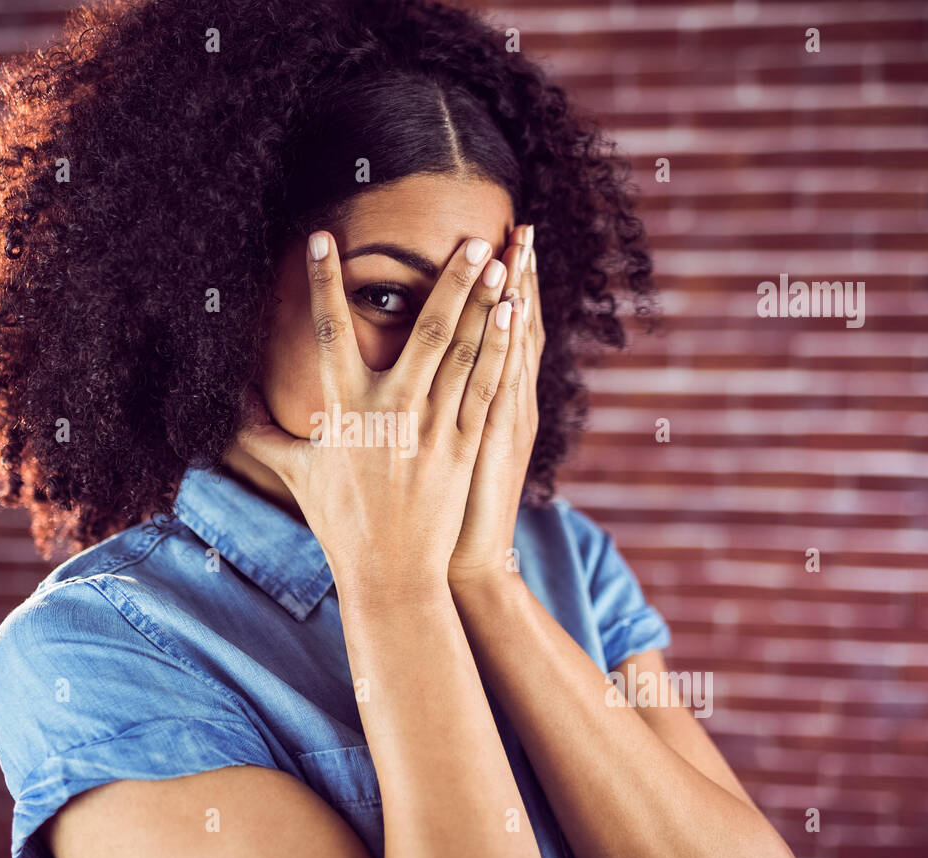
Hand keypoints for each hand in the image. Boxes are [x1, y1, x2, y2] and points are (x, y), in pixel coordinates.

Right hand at [235, 230, 523, 590]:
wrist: (389, 575)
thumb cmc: (340, 521)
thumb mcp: (296, 473)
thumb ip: (260, 432)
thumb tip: (228, 403)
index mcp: (345, 411)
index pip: (329, 334)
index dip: (324, 284)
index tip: (322, 239)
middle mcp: (390, 413)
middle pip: (424, 333)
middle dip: (449, 282)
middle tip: (471, 238)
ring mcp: (432, 430)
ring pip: (463, 355)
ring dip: (484, 304)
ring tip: (501, 261)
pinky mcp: (463, 448)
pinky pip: (484, 388)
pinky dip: (498, 349)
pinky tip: (512, 315)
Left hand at [448, 223, 543, 587]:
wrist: (461, 562)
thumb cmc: (441, 511)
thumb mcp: (442, 452)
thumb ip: (428, 411)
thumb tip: (406, 382)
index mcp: (486, 402)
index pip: (497, 331)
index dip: (502, 288)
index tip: (501, 239)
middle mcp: (501, 405)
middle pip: (513, 327)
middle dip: (517, 277)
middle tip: (522, 225)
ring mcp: (499, 422)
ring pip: (512, 348)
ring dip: (516, 296)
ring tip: (520, 248)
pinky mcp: (489, 444)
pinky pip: (501, 386)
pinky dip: (509, 347)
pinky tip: (512, 312)